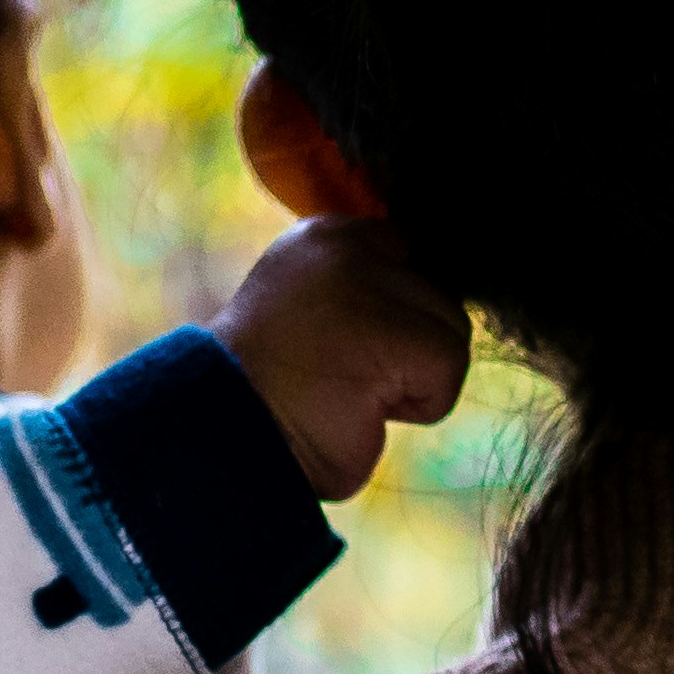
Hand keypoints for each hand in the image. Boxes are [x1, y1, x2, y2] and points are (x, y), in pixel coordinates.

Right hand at [219, 222, 474, 496]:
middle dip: (407, 351)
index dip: (400, 316)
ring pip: (451, 333)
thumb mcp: (308, 315)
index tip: (356, 348)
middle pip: (439, 297)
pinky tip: (364, 408)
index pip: (411, 257)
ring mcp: (369, 286)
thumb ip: (362, 294)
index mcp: (321, 238)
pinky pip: (447, 372)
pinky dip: (419, 406)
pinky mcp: (391, 332)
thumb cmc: (268, 392)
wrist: (223, 435)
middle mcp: (347, 249)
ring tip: (349, 392)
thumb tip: (433, 302)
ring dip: (411, 380)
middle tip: (341, 377)